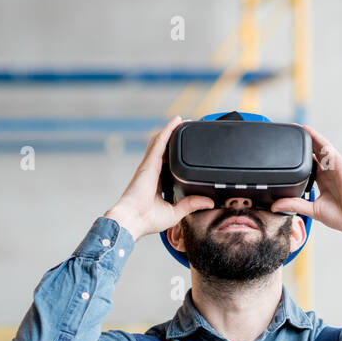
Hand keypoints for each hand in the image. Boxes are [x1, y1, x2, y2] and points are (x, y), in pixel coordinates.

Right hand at [104, 116, 215, 239]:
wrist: (132, 220)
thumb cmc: (146, 220)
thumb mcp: (175, 213)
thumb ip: (191, 205)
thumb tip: (208, 202)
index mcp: (157, 184)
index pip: (169, 166)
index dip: (177, 157)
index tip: (188, 151)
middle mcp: (153, 172)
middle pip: (165, 150)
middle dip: (175, 139)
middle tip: (189, 130)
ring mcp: (150, 166)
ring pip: (162, 142)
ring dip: (173, 131)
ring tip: (185, 121)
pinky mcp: (149, 162)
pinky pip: (160, 142)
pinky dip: (168, 130)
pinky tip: (177, 121)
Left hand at [270, 125, 341, 249]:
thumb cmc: (340, 216)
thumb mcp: (311, 209)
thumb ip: (293, 205)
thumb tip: (275, 206)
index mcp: (323, 181)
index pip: (310, 165)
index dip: (300, 157)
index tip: (286, 152)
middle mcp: (329, 172)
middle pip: (315, 153)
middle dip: (304, 143)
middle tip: (290, 133)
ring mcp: (335, 167)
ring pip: (320, 147)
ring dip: (309, 137)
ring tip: (297, 127)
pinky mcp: (340, 164)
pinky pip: (327, 148)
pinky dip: (318, 139)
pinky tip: (308, 131)